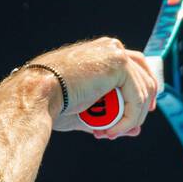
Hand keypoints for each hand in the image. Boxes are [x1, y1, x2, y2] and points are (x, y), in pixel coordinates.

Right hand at [26, 37, 158, 135]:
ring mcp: (116, 53)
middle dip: (142, 107)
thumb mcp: (89, 111)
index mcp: (102, 53)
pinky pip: (137, 97)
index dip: (140, 97)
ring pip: (143, 91)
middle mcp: (111, 48)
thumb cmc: (53, 102)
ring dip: (131, 118)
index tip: (134, 119)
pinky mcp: (119, 63)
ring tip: (109, 133)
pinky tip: (111, 130)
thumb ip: (113, 117)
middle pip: (145, 78)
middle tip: (129, 129)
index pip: (134, 72)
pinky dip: (129, 118)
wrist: (38, 94)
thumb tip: (136, 130)